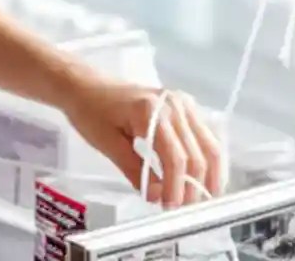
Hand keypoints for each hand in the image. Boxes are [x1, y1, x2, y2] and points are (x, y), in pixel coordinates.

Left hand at [64, 76, 223, 207]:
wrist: (85, 84)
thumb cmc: (90, 111)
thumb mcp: (107, 144)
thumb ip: (134, 170)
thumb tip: (157, 197)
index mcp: (151, 111)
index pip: (174, 157)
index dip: (176, 187)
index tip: (170, 207)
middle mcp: (173, 104)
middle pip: (196, 153)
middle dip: (193, 186)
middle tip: (182, 209)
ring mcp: (182, 102)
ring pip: (209, 145)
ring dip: (207, 176)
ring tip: (198, 200)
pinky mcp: (184, 106)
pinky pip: (205, 136)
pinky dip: (206, 159)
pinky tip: (202, 179)